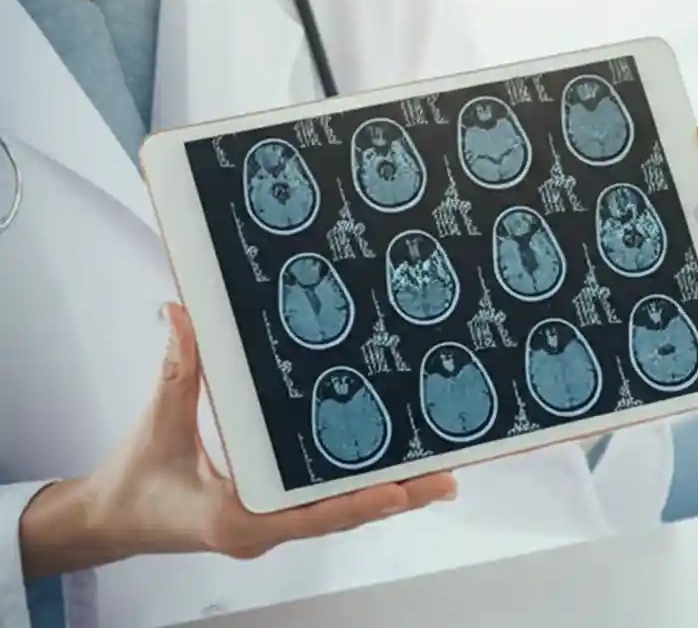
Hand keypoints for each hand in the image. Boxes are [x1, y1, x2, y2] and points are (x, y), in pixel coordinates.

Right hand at [21, 305, 455, 578]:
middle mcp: (260, 529)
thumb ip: (177, 369)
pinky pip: (323, 507)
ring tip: (439, 475)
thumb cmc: (130, 484)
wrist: (108, 522)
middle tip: (446, 477)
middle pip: (340, 516)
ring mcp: (269, 526)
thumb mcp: (156, 424)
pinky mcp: (271, 518)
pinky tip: (394, 473)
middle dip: (395, 497)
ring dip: (388, 495)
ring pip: (339, 515)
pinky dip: (359, 491)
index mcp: (233, 517)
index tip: (400, 489)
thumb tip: (183, 312)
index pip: (308, 516)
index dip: (357, 503)